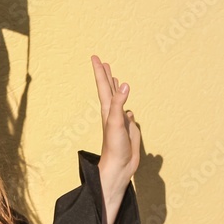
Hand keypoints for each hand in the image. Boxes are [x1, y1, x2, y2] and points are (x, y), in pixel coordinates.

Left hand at [91, 56, 141, 213]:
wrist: (119, 166)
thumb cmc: (114, 146)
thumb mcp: (115, 122)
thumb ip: (119, 103)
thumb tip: (125, 84)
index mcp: (108, 109)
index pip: (103, 85)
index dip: (99, 71)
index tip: (95, 57)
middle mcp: (113, 112)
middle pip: (109, 89)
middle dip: (106, 75)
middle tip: (103, 62)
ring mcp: (120, 120)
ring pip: (118, 100)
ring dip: (116, 88)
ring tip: (114, 77)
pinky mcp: (128, 128)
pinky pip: (127, 113)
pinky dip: (126, 106)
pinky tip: (127, 106)